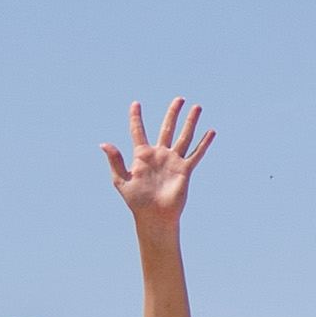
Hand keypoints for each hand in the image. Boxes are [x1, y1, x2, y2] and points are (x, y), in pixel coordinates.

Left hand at [103, 98, 214, 229]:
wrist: (154, 217)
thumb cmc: (136, 202)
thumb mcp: (122, 181)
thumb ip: (115, 161)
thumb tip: (104, 143)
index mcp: (142, 155)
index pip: (138, 131)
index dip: (136, 117)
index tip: (136, 104)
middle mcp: (159, 155)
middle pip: (167, 128)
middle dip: (173, 113)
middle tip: (180, 99)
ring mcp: (173, 161)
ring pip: (184, 136)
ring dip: (191, 122)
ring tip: (197, 107)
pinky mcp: (185, 170)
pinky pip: (196, 154)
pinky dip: (204, 143)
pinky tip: (211, 131)